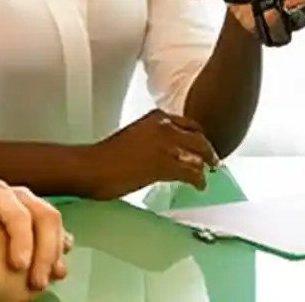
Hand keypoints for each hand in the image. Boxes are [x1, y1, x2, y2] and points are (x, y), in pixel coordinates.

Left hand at [0, 181, 69, 291]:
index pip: (17, 212)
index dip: (22, 239)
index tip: (19, 267)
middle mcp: (19, 196)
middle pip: (44, 216)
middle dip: (46, 250)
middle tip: (38, 281)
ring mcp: (31, 206)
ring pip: (54, 224)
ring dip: (55, 253)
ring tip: (50, 279)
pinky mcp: (37, 221)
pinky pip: (57, 231)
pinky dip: (59, 251)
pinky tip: (57, 270)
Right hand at [86, 109, 219, 198]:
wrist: (92, 166)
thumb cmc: (106, 156)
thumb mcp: (135, 136)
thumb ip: (153, 138)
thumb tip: (164, 152)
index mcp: (156, 117)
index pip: (188, 124)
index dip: (198, 137)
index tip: (201, 146)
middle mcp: (165, 126)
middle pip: (199, 138)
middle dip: (208, 151)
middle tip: (212, 162)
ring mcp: (167, 145)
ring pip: (199, 156)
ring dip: (204, 168)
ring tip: (206, 176)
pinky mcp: (166, 165)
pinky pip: (193, 172)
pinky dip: (199, 180)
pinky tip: (199, 186)